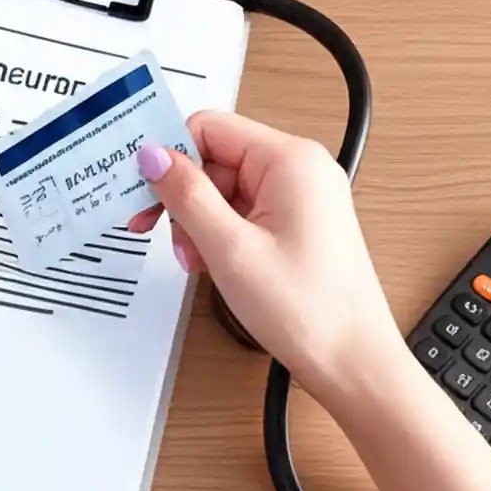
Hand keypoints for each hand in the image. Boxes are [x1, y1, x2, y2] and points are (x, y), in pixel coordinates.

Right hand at [128, 112, 398, 389]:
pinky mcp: (296, 224)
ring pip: (223, 190)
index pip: (209, 128)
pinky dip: (217, 235)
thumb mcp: (230, 248)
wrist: (352, 363)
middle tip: (152, 228)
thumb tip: (153, 155)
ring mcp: (300, 198)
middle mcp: (299, 170)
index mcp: (290, 161)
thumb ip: (186, 195)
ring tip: (195, 259)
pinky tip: (211, 263)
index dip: (169, 154)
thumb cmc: (311, 310)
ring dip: (197, 222)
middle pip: (213, 159)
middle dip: (181, 197)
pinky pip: (241, 213)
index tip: (137, 183)